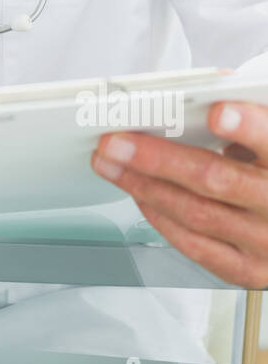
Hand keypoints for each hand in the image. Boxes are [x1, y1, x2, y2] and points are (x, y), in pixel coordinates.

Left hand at [91, 99, 267, 286]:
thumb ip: (247, 117)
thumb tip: (203, 93)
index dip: (247, 126)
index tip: (215, 111)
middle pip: (217, 180)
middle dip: (158, 158)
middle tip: (116, 141)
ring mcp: (265, 242)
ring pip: (197, 214)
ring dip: (144, 185)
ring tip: (111, 163)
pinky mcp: (247, 270)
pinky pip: (195, 246)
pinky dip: (160, 217)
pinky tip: (138, 193)